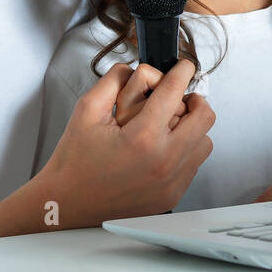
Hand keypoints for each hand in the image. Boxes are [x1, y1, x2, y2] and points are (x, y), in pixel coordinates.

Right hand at [40, 59, 214, 225]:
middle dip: (193, 100)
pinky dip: (185, 151)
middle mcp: (164, 161)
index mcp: (143, 138)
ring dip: (192, 128)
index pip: (175, 92)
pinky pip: (194, 165)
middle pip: (204, 116)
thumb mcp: (87, 110)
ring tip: (169, 125)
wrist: (67, 204)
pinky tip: (162, 149)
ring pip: (204, 141)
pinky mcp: (172, 196)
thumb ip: (113, 81)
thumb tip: (134, 68)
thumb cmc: (74, 162)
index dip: (182, 72)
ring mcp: (171, 182)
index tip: (184, 67)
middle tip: (179, 97)